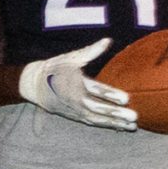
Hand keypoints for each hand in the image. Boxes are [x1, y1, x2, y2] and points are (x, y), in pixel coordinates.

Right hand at [19, 38, 137, 130]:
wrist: (33, 85)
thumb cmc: (54, 68)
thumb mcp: (71, 58)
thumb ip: (91, 51)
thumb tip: (108, 40)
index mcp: (74, 84)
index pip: (96, 90)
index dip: (111, 95)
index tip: (126, 99)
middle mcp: (75, 100)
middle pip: (97, 108)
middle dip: (116, 113)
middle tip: (134, 116)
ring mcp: (74, 110)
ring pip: (96, 119)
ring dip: (114, 123)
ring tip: (131, 126)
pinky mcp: (74, 116)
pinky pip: (92, 122)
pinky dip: (106, 125)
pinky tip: (120, 127)